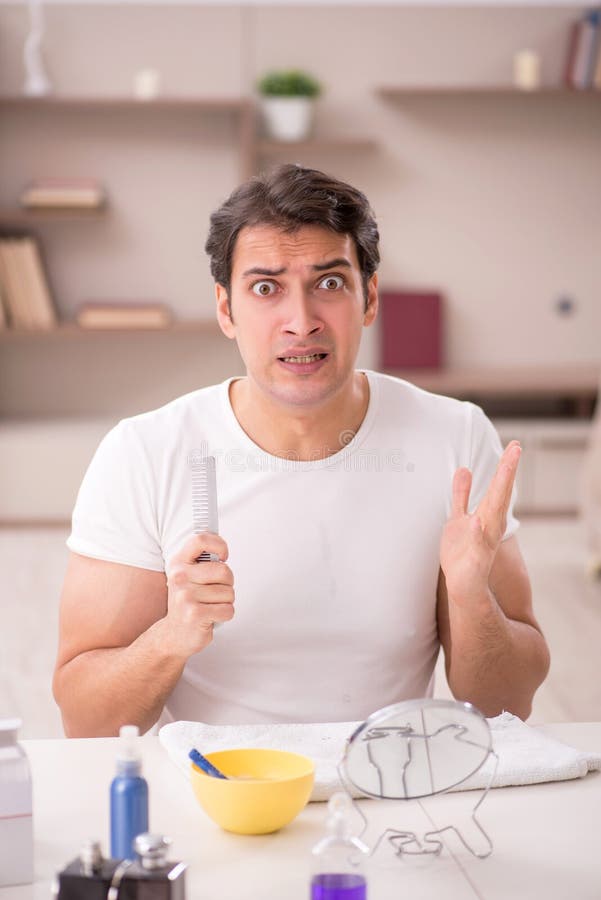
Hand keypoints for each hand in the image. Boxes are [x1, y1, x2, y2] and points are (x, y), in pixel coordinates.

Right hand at [164, 532, 234, 657]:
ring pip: (229, 592)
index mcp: (178, 563)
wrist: (173, 634)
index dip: (219, 545)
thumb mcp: (188, 576)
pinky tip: (212, 616)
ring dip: (226, 601)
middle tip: (215, 592)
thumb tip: (222, 551)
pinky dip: (226, 615)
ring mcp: (185, 596)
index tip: (223, 557)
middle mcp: (179, 577)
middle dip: (228, 583)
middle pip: (224, 571)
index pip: (201, 540)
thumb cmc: (187, 602)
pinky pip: (228, 610)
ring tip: (210, 605)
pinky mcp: (194, 614)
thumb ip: (202, 561)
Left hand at [439, 441, 520, 606]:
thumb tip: (464, 469)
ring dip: (498, 496)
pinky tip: (476, 519)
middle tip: (515, 449)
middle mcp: (490, 525)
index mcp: (488, 515)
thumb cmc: (463, 550)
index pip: (499, 487)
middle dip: (506, 473)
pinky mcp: (475, 560)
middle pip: (500, 495)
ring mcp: (484, 542)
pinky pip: (477, 546)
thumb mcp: (459, 517)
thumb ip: (462, 494)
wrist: (464, 584)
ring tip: (503, 474)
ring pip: (492, 516)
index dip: (506, 466)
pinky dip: (477, 533)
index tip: (514, 445)